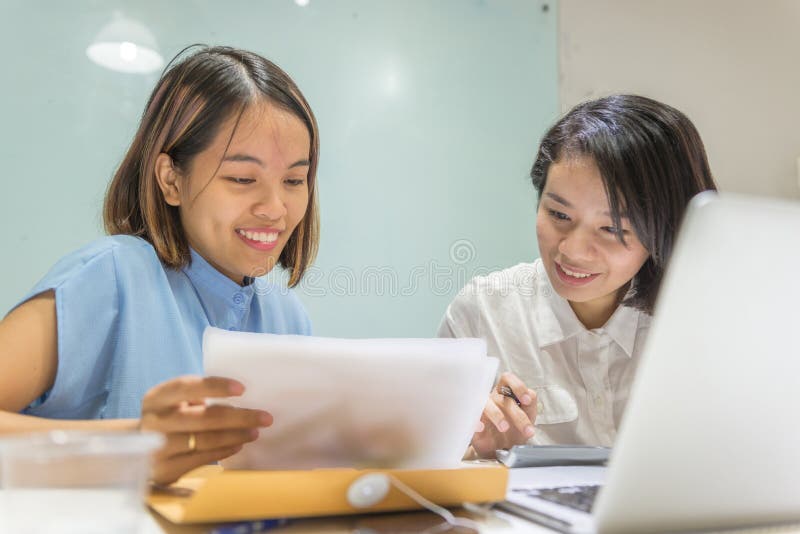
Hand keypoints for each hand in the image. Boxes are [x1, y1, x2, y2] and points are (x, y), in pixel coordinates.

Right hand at [140, 375, 270, 484]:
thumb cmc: (170, 417)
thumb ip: (198, 396)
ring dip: (235, 436)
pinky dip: (223, 451)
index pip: (185, 386)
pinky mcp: (164, 470)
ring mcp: (156, 448)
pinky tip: (238, 445)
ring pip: (204, 440)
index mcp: (156, 398)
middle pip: (202, 417)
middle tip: (265, 417)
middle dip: (239, 417)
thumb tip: (242, 396)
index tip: (242, 388)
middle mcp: (153, 422)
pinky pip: (200, 459)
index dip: (214, 386)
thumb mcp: (175, 401)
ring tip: (255, 432)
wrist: (139, 449)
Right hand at [470, 372, 536, 457]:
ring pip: (487, 405)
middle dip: (517, 415)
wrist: (502, 448)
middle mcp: (493, 398)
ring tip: (505, 428)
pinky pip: (472, 418)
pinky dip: (476, 422)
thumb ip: (531, 404)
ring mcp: (482, 409)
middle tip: (527, 430)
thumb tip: (530, 396)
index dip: (518, 386)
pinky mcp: (474, 423)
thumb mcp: (528, 417)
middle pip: (502, 398)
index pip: (508, 379)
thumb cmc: (515, 428)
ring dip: (497, 415)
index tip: (526, 400)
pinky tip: (482, 428)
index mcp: (506, 392)